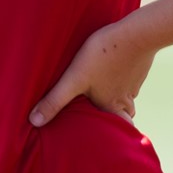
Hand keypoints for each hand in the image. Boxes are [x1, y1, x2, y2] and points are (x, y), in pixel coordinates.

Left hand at [29, 21, 155, 127]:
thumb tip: (34, 122)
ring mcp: (134, 82)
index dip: (116, 135)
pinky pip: (132, 77)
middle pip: (126, 116)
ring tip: (107, 94)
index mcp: (111, 106)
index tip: (110, 139)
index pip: (119, 129)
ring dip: (120, 98)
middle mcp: (125, 98)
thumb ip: (55, 99)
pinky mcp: (138, 65)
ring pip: (129, 97)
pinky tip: (116, 69)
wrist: (137, 33)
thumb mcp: (74, 78)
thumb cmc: (103, 55)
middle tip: (107, 119)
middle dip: (118, 118)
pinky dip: (125, 78)